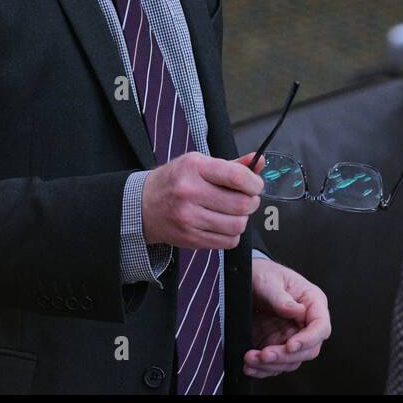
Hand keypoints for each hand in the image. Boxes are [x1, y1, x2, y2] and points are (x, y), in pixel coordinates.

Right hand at [141, 151, 263, 250]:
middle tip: (247, 199)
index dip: (254, 183)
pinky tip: (223, 224)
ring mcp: (189, 218)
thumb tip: (259, 161)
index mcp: (194, 168)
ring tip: (233, 212)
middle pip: (241, 204)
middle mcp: (190, 192)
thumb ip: (232, 165)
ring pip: (237, 225)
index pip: (236, 176)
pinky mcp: (190, 238)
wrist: (144, 205)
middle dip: (251, 202)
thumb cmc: (175, 180)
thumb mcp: (199, 164)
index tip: (255, 185)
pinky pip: (227, 241)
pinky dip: (232, 234)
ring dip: (242, 219)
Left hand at [244, 260, 329, 378]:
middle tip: (264, 355)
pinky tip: (249, 366)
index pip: (320, 326)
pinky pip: (275, 364)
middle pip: (308, 350)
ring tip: (249, 359)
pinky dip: (262, 369)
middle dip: (285, 356)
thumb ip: (281, 298)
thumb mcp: (269, 281)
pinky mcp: (277, 346)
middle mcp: (305, 323)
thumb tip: (297, 311)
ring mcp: (292, 336)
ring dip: (271, 365)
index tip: (290, 345)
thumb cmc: (263, 274)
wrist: (245, 280)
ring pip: (291, 361)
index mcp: (312, 303)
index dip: (308, 339)